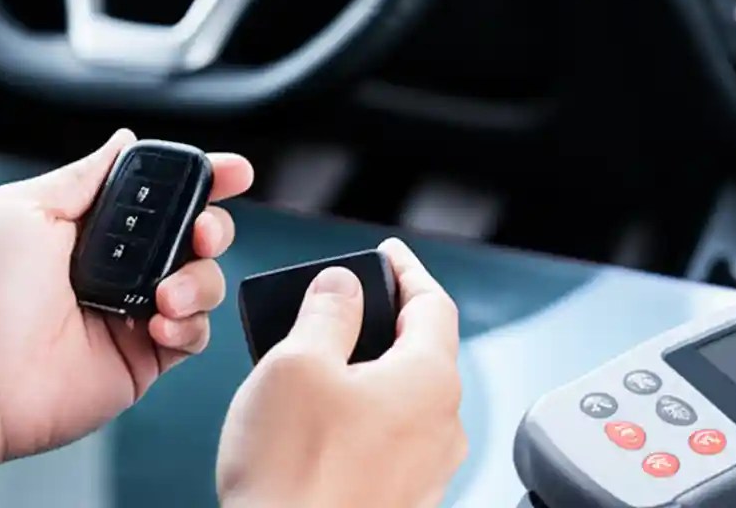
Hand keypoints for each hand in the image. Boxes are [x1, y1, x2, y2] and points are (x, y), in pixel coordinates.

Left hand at [0, 130, 253, 463]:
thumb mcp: (28, 207)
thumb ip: (86, 175)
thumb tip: (125, 139)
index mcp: (94, 226)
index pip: (162, 194)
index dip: (203, 180)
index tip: (234, 171)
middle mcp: (120, 266)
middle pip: (196, 235)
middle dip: (214, 226)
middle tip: (204, 232)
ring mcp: (135, 312)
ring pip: (205, 282)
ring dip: (199, 280)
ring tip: (164, 295)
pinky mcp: (144, 357)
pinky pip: (195, 334)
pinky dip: (190, 325)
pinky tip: (159, 324)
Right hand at [216, 238, 466, 507]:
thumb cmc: (294, 476)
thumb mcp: (296, 365)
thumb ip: (326, 313)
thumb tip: (342, 285)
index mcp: (428, 380)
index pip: (434, 303)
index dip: (407, 269)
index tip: (388, 253)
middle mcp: (442, 427)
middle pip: (422, 352)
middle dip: (384, 323)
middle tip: (342, 306)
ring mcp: (426, 472)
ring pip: (405, 401)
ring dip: (369, 374)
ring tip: (318, 369)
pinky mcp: (402, 504)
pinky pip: (389, 443)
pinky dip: (363, 419)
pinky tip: (319, 428)